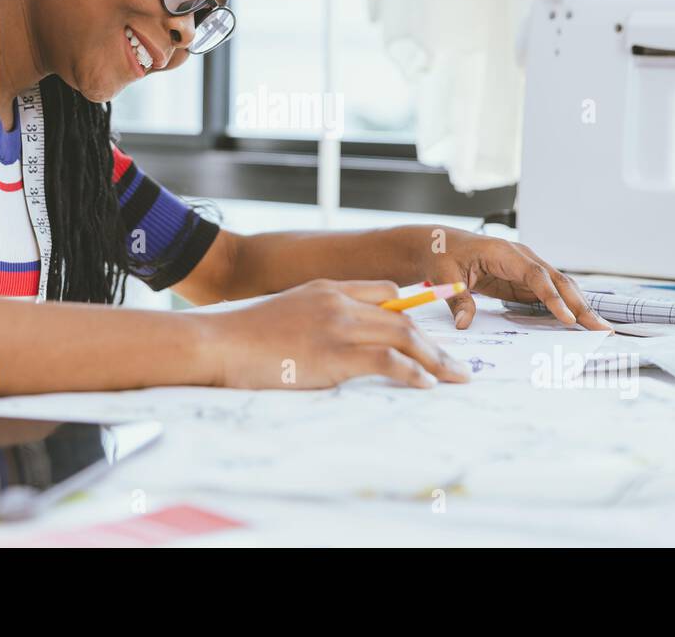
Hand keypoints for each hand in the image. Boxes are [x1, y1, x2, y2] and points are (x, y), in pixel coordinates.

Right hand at [197, 279, 472, 389]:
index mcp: (327, 289)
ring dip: (435, 360)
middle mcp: (338, 302)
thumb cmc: (241, 336)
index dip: (411, 313)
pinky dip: (412, 372)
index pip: (384, 292)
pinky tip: (426, 384)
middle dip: (435, 343)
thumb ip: (314, 322)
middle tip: (457, 365)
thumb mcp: (284, 316)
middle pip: (403, 316)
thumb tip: (333, 349)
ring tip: (455, 378)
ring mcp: (337, 326)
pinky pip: (387, 360)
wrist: (216, 342)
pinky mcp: (333, 353)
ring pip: (404, 335)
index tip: (429, 335)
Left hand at [421, 230, 610, 330]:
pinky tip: (578, 324)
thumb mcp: (444, 276)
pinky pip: (549, 294)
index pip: (536, 276)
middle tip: (601, 327)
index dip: (553, 297)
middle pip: (557, 280)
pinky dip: (565, 308)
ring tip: (599, 328)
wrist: (441, 245)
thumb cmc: (443, 255)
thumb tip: (464, 323)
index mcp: (504, 252)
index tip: (568, 319)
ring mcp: (525, 269)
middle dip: (580, 304)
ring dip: (579, 307)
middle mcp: (521, 258)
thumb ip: (457, 299)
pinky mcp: (523, 281)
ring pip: (559, 287)